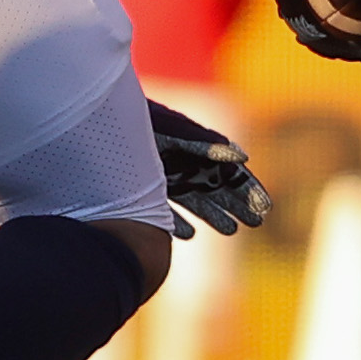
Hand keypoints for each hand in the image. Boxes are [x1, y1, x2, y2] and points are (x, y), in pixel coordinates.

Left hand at [149, 99, 271, 239]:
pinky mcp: (138, 189)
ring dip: (212, 214)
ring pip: (193, 198)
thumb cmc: (135, 124)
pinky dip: (176, 221)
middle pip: (215, 186)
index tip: (266, 208)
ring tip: (231, 230)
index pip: (228, 170)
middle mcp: (180, 161)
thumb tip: (242, 156)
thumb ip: (203, 143)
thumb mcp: (171, 132)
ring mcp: (160, 175)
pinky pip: (162, 208)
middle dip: (237, 203)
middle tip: (257, 223)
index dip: (248, 188)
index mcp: (192, 148)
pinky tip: (189, 235)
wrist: (94, 125)